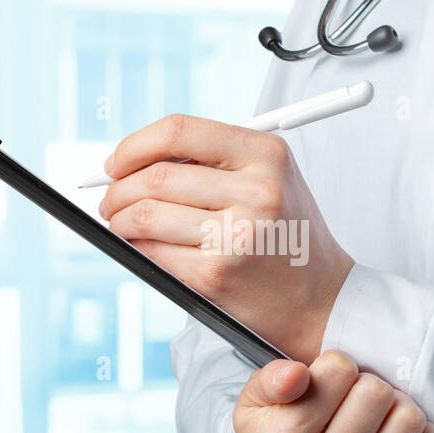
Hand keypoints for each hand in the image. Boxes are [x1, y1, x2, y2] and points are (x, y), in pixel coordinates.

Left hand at [99, 114, 353, 363]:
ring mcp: (237, 234)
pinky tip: (139, 247)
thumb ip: (213, 161)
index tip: (116, 161)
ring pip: (147, 215)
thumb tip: (133, 159)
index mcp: (267, 154)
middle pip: (156, 176)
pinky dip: (135, 248)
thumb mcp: (270, 179)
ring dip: (120, 219)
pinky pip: (153, 252)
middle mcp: (257, 190)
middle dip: (118, 189)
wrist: (322, 300)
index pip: (179, 132)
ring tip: (121, 223)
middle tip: (111, 198)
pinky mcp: (216, 274)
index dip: (135, 144)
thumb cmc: (288, 237)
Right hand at [234, 351, 433, 432]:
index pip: (339, 369)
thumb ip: (270, 380)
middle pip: (377, 393)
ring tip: (373, 415)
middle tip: (350, 398)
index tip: (324, 381)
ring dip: (395, 408)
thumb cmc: (272, 428)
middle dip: (366, 384)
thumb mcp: (254, 399)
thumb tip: (296, 375)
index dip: (335, 365)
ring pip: (409, 420)